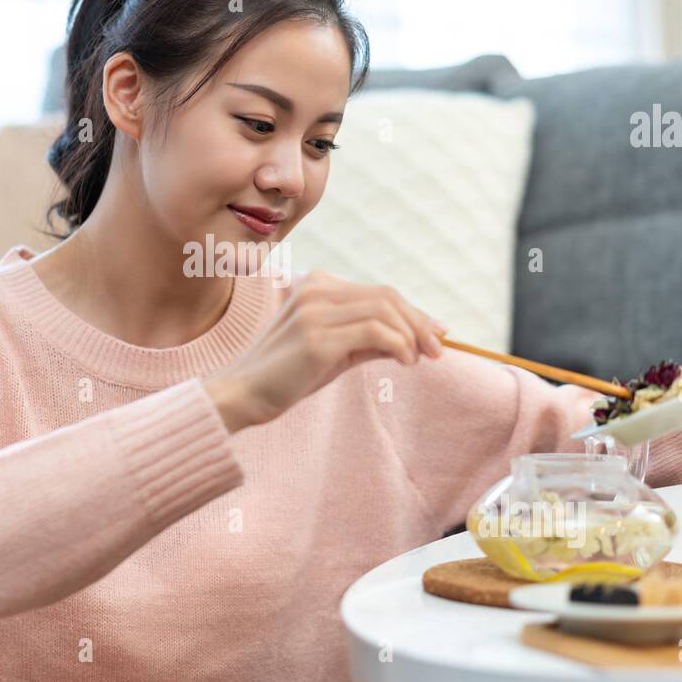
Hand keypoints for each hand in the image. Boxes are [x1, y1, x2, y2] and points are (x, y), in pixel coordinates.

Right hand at [203, 271, 446, 432]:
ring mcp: (314, 311)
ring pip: (385, 310)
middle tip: (439, 350)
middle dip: (420, 322)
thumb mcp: (334, 352)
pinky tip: (404, 362)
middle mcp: (315, 290)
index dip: (414, 312)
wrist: (243, 395)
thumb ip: (369, 340)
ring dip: (412, 336)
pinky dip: (399, 345)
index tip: (438, 333)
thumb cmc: (288, 377)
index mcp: (317, 286)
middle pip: (387, 296)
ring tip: (419, 360)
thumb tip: (416, 339)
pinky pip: (374, 332)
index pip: (379, 292)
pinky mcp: (316, 336)